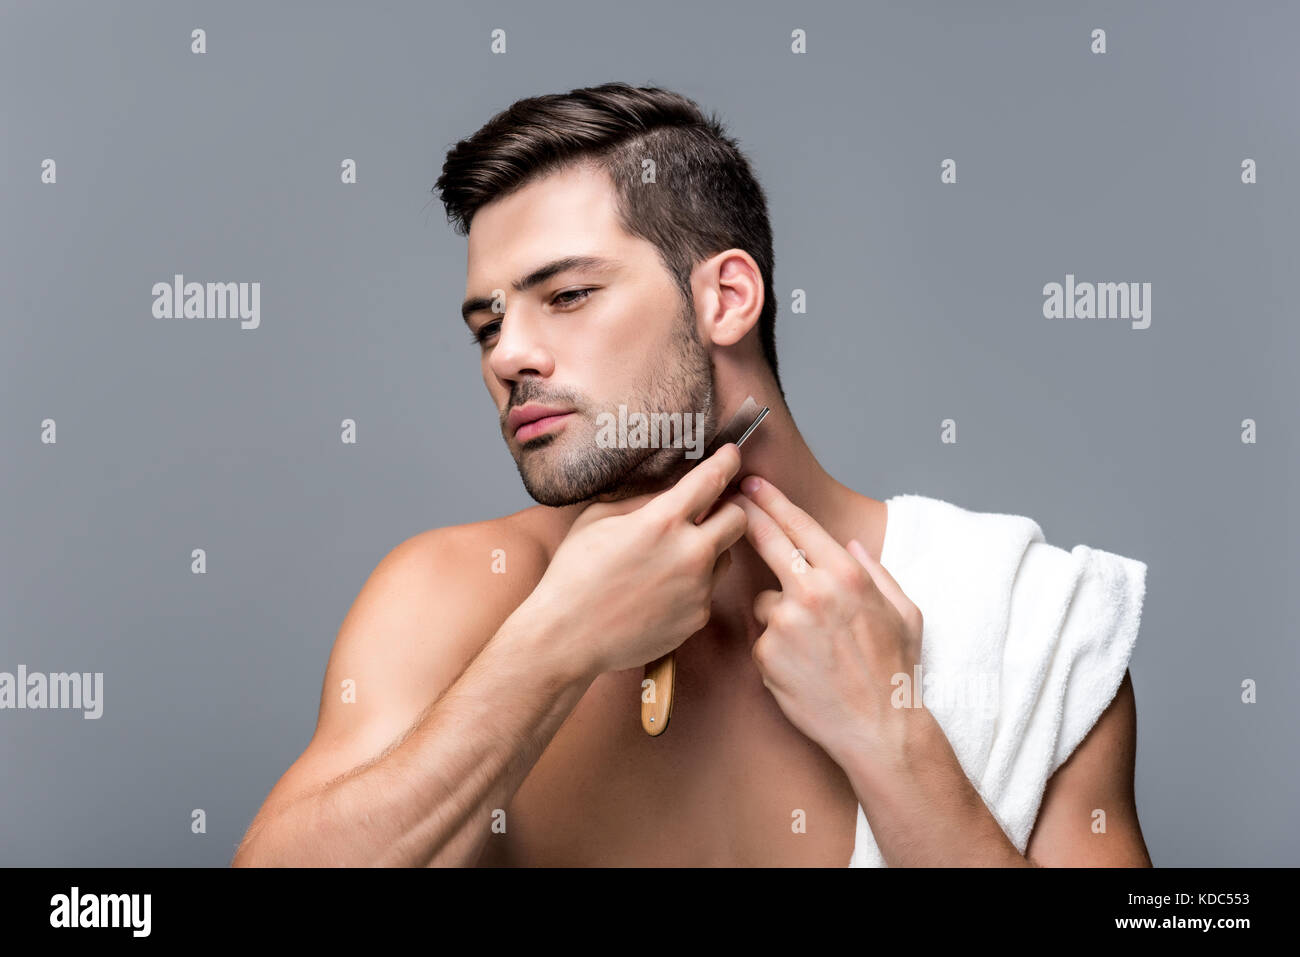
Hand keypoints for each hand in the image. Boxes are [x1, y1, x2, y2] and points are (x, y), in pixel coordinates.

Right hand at [526, 444, 747, 675]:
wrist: (568, 636)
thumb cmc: (574, 574)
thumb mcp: (598, 519)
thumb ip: (642, 502)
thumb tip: (670, 493)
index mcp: (662, 522)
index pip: (711, 480)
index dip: (727, 462)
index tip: (732, 455)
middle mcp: (689, 554)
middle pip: (738, 518)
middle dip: (728, 508)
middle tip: (710, 509)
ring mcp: (697, 589)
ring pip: (726, 556)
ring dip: (710, 548)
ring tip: (672, 557)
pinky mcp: (698, 617)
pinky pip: (708, 589)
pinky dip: (693, 584)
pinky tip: (661, 589)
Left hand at [733, 476, 924, 767]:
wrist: (880, 728)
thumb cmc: (895, 671)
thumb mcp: (905, 611)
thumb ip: (877, 572)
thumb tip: (852, 544)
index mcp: (848, 575)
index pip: (800, 525)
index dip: (772, 501)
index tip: (753, 485)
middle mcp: (813, 591)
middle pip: (767, 541)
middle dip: (747, 518)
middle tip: (730, 503)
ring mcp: (784, 622)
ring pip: (766, 601)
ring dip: (779, 614)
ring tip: (814, 647)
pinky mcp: (765, 653)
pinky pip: (763, 639)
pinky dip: (777, 648)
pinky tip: (804, 668)